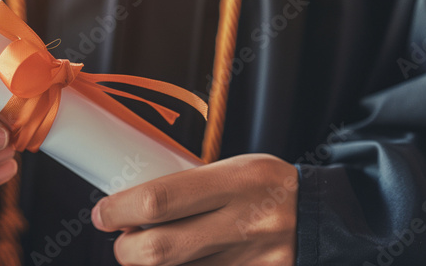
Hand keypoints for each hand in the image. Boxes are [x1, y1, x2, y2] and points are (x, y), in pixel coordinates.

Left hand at [93, 154, 297, 265]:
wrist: (323, 219)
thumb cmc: (266, 187)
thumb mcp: (232, 170)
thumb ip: (187, 188)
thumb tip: (131, 207)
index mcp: (235, 182)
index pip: (159, 200)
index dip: (119, 210)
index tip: (103, 213)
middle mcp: (243, 223)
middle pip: (159, 250)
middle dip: (126, 249)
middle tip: (123, 238)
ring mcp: (250, 261)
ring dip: (151, 264)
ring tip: (153, 247)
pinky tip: (184, 260)